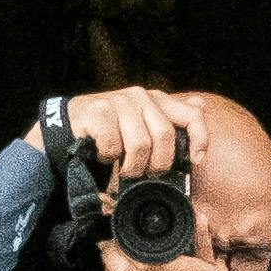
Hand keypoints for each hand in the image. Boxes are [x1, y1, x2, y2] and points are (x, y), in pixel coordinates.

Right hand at [65, 85, 196, 181]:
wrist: (69, 124)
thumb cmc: (112, 130)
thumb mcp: (143, 123)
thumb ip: (170, 118)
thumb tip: (201, 104)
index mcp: (156, 99)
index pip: (191, 115)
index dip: (199, 139)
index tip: (196, 160)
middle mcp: (140, 96)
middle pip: (164, 136)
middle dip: (158, 163)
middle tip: (146, 174)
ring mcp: (119, 102)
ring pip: (139, 145)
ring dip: (132, 166)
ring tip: (124, 169)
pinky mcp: (98, 111)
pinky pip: (113, 146)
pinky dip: (108, 158)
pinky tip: (103, 154)